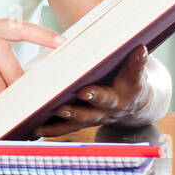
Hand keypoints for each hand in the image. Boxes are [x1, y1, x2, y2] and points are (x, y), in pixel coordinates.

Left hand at [35, 46, 153, 136]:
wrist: (135, 107)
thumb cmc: (129, 80)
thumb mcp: (135, 69)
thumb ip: (134, 59)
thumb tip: (138, 45)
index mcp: (129, 88)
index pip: (133, 74)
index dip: (134, 65)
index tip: (135, 54)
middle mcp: (115, 105)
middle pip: (104, 101)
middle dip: (95, 96)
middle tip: (83, 92)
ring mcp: (99, 116)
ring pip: (84, 118)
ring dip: (70, 116)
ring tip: (56, 112)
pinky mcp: (85, 123)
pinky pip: (69, 127)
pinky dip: (54, 129)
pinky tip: (37, 128)